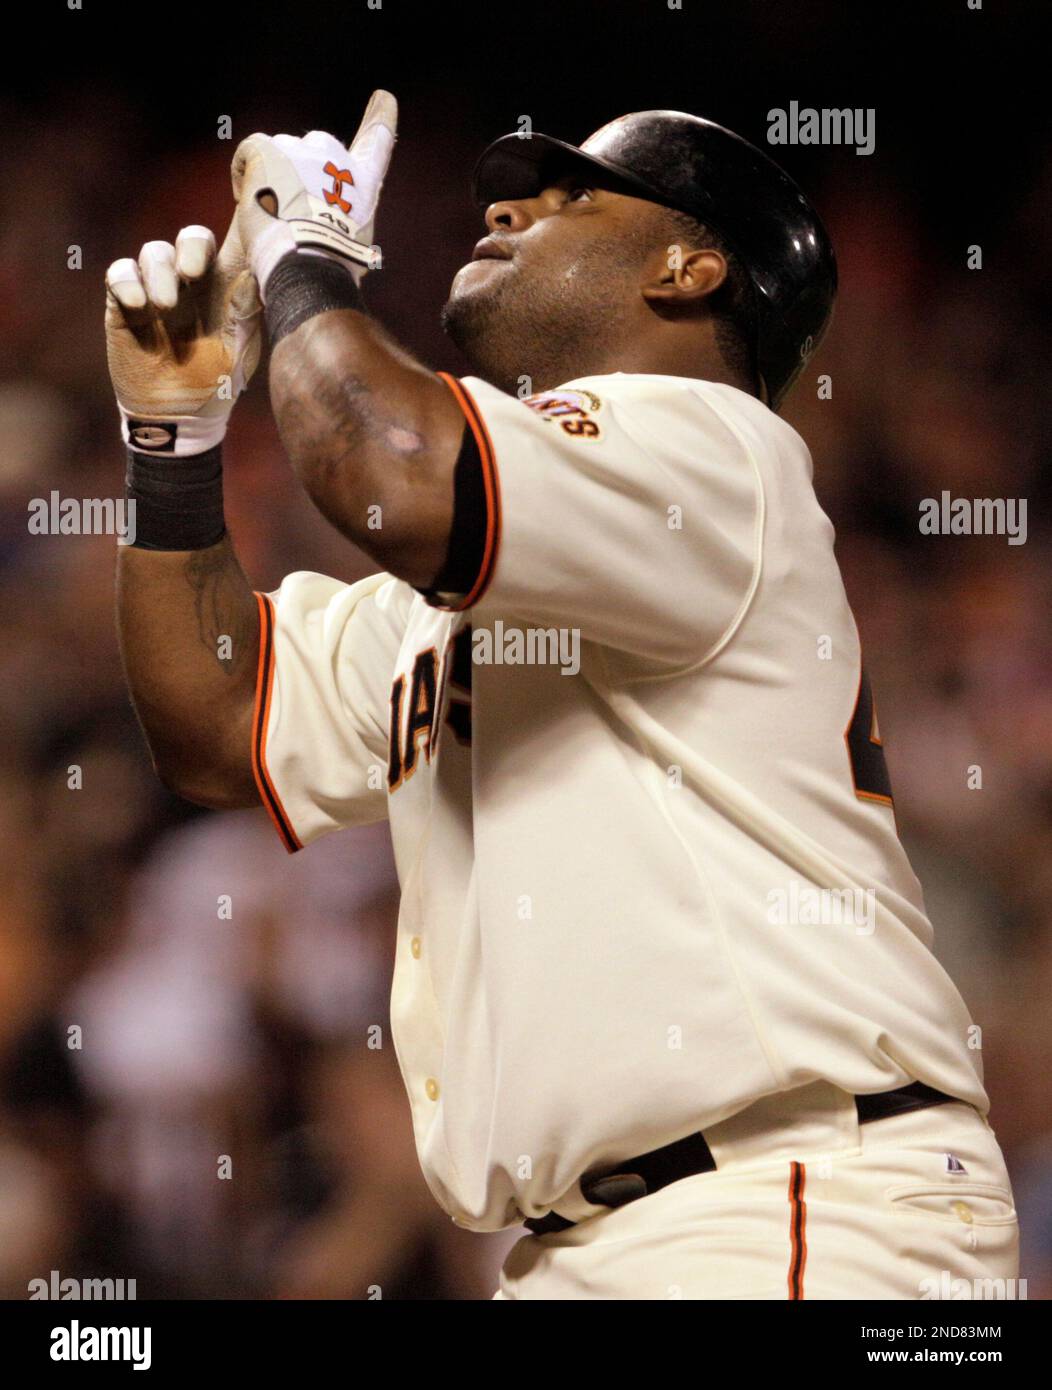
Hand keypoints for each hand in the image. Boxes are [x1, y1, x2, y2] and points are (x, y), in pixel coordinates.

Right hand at [105, 218, 261, 455]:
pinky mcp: (125, 303)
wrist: (180, 416)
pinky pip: (121, 274)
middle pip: (191, 238)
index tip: (248, 184)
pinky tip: (141, 309)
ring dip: (160, 276)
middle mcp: (193, 280)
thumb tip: (268, 263)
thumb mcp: (243, 343)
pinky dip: (130, 285)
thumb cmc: (219, 380)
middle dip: (191, 250)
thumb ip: (251, 302)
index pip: (235, 237)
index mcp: (229, 284)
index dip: (242, 209)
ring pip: (154, 252)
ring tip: (166, 309)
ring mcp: (158, 289)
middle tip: (194, 274)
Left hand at [231, 89, 397, 296]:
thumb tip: (332, 238)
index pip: (377, 142)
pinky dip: (244, 175)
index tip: (384, 98)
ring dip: (272, 178)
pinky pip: (249, 153)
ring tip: (271, 215)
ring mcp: (302, 150)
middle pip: (315, 148)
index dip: (380, 119)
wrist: (307, 265)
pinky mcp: (269, 150)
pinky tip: (250, 202)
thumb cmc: (329, 269)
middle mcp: (337, 159)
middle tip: (291, 210)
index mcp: (364, 184)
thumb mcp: (355, 248)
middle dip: (301, 172)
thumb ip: (346, 227)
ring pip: (280, 153)